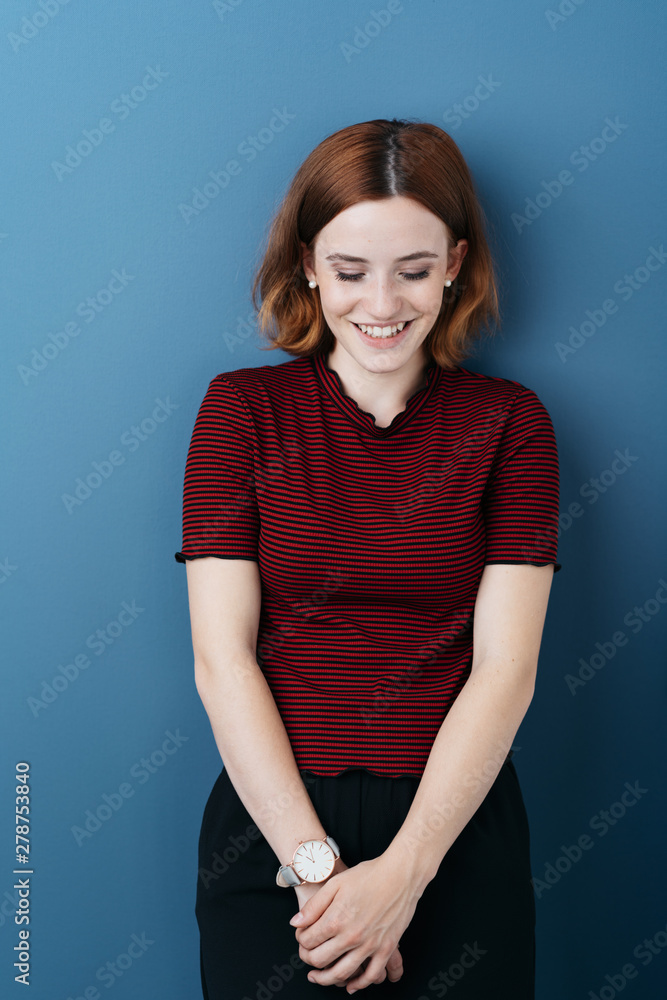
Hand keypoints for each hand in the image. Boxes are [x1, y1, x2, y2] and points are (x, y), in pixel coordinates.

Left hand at [290, 854, 420, 990]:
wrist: (400, 875)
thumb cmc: (368, 875)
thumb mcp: (335, 884)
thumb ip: (314, 906)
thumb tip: (296, 924)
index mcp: (336, 919)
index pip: (308, 941)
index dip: (301, 940)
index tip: (302, 936)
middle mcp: (351, 936)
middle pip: (320, 959)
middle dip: (308, 959)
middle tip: (306, 955)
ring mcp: (369, 945)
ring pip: (341, 973)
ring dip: (325, 979)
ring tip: (317, 977)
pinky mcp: (385, 949)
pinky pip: (370, 975)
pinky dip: (358, 984)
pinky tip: (349, 985)